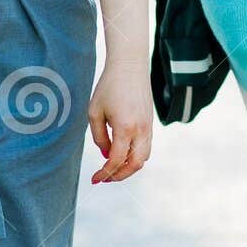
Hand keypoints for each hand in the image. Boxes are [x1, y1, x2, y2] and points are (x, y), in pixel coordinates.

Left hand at [88, 59, 152, 182]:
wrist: (129, 66)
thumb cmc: (109, 86)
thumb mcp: (95, 112)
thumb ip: (98, 137)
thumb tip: (106, 155)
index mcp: (125, 128)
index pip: (116, 161)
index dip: (105, 173)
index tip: (95, 179)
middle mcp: (140, 130)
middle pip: (135, 165)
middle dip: (120, 175)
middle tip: (105, 178)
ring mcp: (148, 127)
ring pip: (143, 157)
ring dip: (129, 167)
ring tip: (113, 168)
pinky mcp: (150, 123)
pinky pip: (146, 147)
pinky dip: (135, 156)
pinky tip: (122, 154)